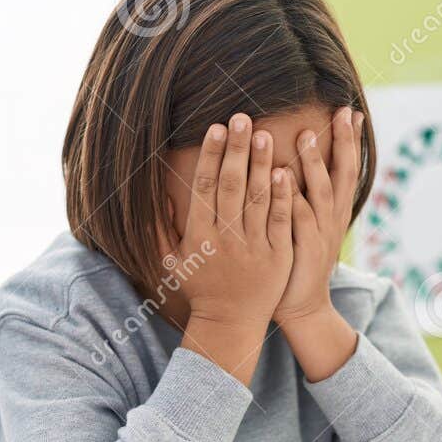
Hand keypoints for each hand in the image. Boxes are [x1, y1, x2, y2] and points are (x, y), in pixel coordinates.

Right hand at [161, 114, 293, 384]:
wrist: (230, 324)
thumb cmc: (201, 288)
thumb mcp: (173, 260)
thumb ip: (162, 228)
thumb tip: (156, 195)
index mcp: (199, 235)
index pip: (205, 187)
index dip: (212, 155)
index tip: (217, 128)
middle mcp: (224, 238)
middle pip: (231, 185)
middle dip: (237, 149)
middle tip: (243, 117)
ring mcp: (252, 247)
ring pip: (257, 198)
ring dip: (261, 164)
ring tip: (266, 134)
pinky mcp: (277, 256)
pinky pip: (279, 220)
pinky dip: (282, 196)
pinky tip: (286, 171)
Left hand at [273, 106, 362, 325]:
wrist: (302, 306)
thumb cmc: (298, 261)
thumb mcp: (307, 226)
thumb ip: (305, 197)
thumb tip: (293, 165)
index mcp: (336, 211)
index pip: (348, 169)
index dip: (352, 141)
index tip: (353, 111)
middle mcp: (334, 219)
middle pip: (345, 174)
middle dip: (345, 143)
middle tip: (344, 112)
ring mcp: (322, 234)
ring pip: (322, 193)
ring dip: (314, 163)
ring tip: (305, 134)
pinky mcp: (305, 249)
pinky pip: (299, 219)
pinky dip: (292, 197)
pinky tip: (282, 176)